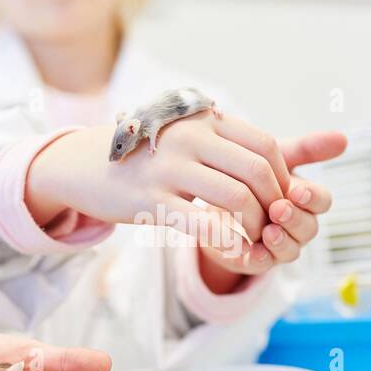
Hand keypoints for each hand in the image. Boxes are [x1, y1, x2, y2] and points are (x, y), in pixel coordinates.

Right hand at [25, 112, 290, 242]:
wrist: (86, 164)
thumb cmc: (148, 154)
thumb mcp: (186, 135)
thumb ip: (228, 142)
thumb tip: (283, 153)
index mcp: (204, 120)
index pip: (264, 146)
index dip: (283, 176)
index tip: (284, 199)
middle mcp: (189, 137)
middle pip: (256, 170)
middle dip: (275, 202)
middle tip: (274, 223)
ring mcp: (169, 168)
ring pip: (236, 197)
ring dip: (255, 223)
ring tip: (254, 237)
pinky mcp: (150, 200)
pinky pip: (202, 224)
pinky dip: (228, 241)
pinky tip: (236, 250)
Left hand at [198, 129, 345, 278]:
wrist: (214, 196)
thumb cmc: (251, 175)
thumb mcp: (273, 157)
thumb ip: (305, 149)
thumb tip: (343, 138)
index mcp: (304, 200)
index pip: (321, 202)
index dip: (313, 198)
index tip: (297, 190)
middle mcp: (296, 226)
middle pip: (309, 228)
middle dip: (295, 219)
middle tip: (278, 209)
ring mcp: (278, 246)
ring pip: (291, 251)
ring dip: (281, 242)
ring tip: (268, 232)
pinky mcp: (253, 260)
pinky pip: (261, 265)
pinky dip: (258, 258)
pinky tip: (250, 250)